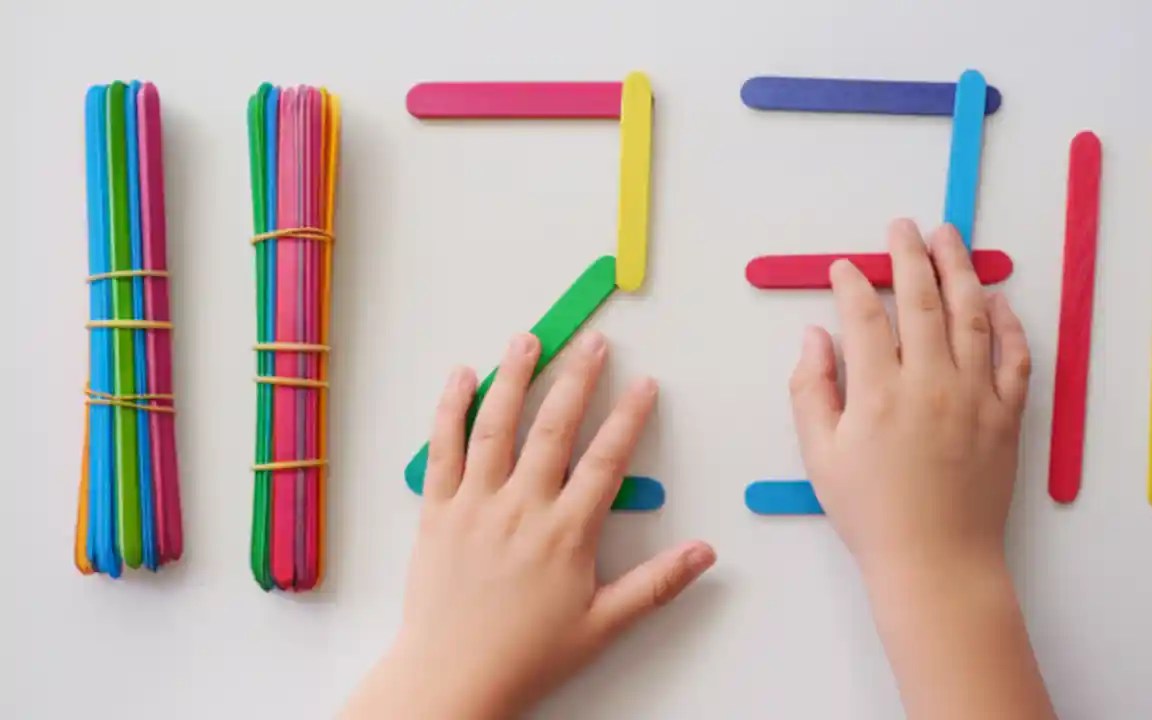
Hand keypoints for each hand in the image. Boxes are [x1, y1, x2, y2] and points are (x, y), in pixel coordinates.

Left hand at [344, 331, 715, 719]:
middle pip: (553, 428)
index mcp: (565, 533)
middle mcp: (521, 508)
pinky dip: (450, 408)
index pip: (605, 460)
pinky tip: (462, 376)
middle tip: (593, 342)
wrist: (451, 677)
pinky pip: (442, 448)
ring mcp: (475, 504)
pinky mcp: (437, 510)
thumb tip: (705, 554)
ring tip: (528, 338)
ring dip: (514, 377)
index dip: (628, 418)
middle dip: (577, 379)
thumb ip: (655, 585)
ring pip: (496, 426)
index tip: (644, 384)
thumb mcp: (602, 626)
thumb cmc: (527, 656)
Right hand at [788, 220, 1052, 717]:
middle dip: (910, 255)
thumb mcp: (819, 455)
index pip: (865, 316)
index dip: (852, 284)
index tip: (845, 267)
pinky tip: (998, 299)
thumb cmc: (871, 513)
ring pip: (972, 315)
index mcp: (879, 392)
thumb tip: (814, 338)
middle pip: (922, 300)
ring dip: (960, 270)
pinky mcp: (1007, 415)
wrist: (936, 561)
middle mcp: (931, 382)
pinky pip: (1015, 357)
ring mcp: (976, 395)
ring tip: (950, 238)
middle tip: (903, 226)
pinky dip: (1010, 323)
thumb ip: (812, 390)